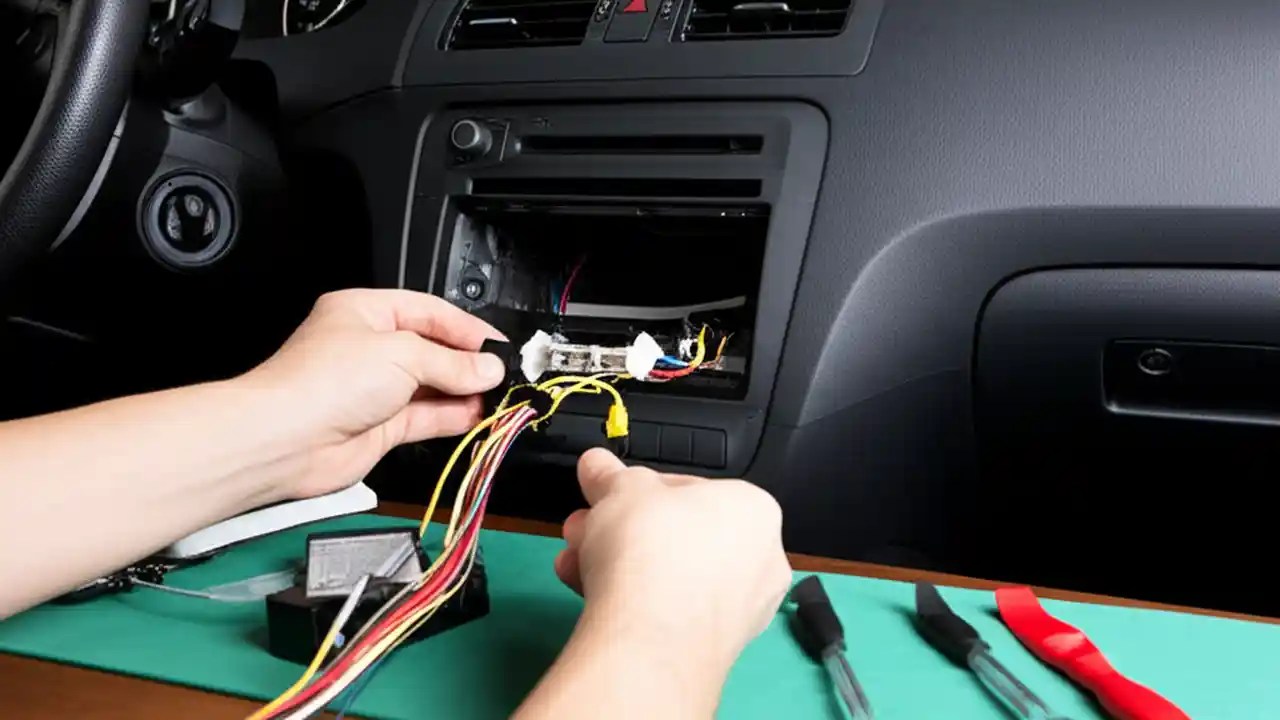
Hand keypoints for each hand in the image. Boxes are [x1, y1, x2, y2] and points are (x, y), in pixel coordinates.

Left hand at [241, 289, 505, 498]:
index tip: (499, 344)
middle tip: (504, 372)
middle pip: (434, 350)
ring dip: (466, 391)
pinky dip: (454, 416)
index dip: (467, 328)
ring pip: (433, 386)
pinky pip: (427, 417)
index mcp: (366, 312)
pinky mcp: (381, 426)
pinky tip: (479, 415)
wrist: (286, 440)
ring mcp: (376, 389)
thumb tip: (488, 368)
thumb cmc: (323, 382)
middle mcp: (370, 349)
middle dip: (469, 362)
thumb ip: (451, 362)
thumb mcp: (401, 354)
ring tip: (499, 395)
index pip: (430, 312)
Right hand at [557, 448, 791, 677]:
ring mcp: (740, 610)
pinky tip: (587, 591)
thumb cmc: (652, 546)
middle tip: (583, 528)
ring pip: (668, 575)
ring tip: (573, 561)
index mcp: (754, 509)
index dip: (638, 490)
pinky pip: (668, 611)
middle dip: (619, 529)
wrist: (651, 637)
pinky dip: (631, 599)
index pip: (690, 490)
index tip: (605, 496)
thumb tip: (596, 464)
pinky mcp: (712, 647)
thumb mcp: (621, 489)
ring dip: (615, 563)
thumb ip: (609, 475)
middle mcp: (759, 560)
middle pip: (676, 535)